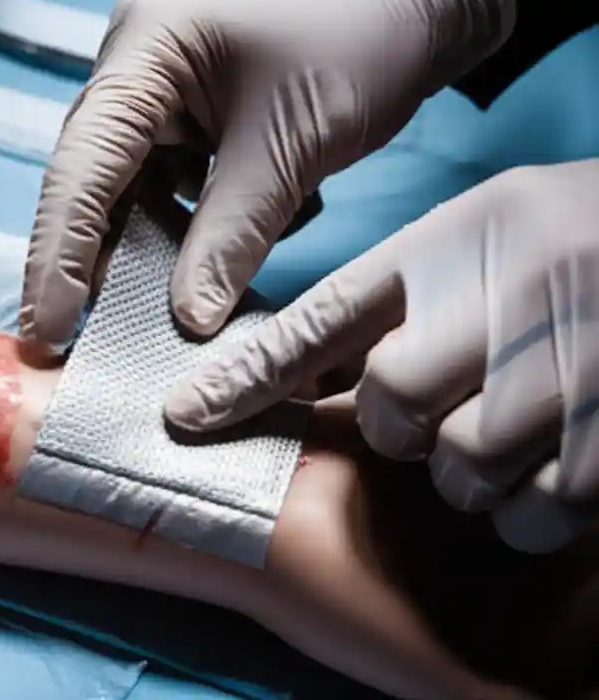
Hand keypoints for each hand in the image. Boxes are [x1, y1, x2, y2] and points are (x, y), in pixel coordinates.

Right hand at [19, 0, 513, 355]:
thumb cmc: (365, 31)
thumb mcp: (293, 144)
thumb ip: (231, 235)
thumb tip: (185, 319)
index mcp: (143, 54)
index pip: (79, 170)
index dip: (57, 258)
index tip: (48, 333)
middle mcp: (138, 68)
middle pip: (90, 182)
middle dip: (90, 262)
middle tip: (75, 341)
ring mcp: (167, 89)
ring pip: (132, 190)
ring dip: (146, 251)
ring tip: (149, 317)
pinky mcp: (201, 112)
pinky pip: (174, 184)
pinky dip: (191, 229)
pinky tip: (210, 268)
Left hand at [166, 159, 598, 552]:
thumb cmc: (554, 238)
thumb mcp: (465, 233)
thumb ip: (385, 299)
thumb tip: (288, 374)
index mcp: (445, 247)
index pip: (318, 320)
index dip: (245, 378)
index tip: (183, 418)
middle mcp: (498, 301)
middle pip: (392, 411)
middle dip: (402, 428)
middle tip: (437, 403)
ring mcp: (565, 367)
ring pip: (464, 470)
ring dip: (471, 469)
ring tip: (505, 421)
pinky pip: (539, 510)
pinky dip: (532, 503)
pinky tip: (552, 454)